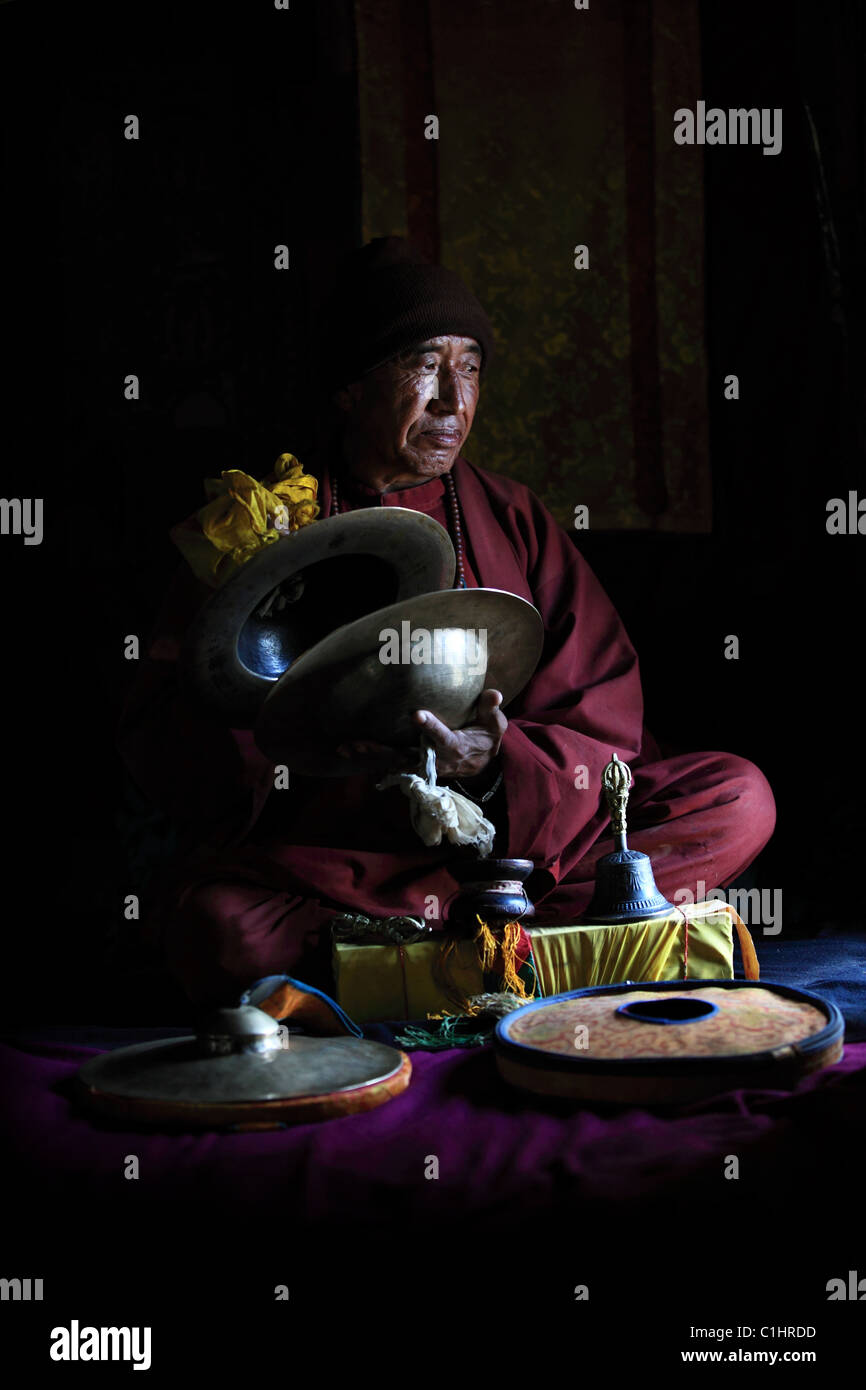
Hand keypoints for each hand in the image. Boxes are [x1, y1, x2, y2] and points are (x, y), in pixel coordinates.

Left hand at [335, 688, 506, 780]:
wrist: (479, 764)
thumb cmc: (486, 738)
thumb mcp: (494, 725)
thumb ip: (490, 709)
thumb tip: (493, 693)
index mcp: (454, 746)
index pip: (441, 736)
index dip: (430, 727)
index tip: (417, 715)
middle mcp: (434, 759)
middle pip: (405, 755)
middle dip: (383, 750)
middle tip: (360, 742)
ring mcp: (422, 764)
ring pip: (392, 761)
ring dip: (370, 755)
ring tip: (346, 748)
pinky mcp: (413, 765)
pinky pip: (389, 764)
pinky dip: (370, 759)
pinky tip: (349, 752)